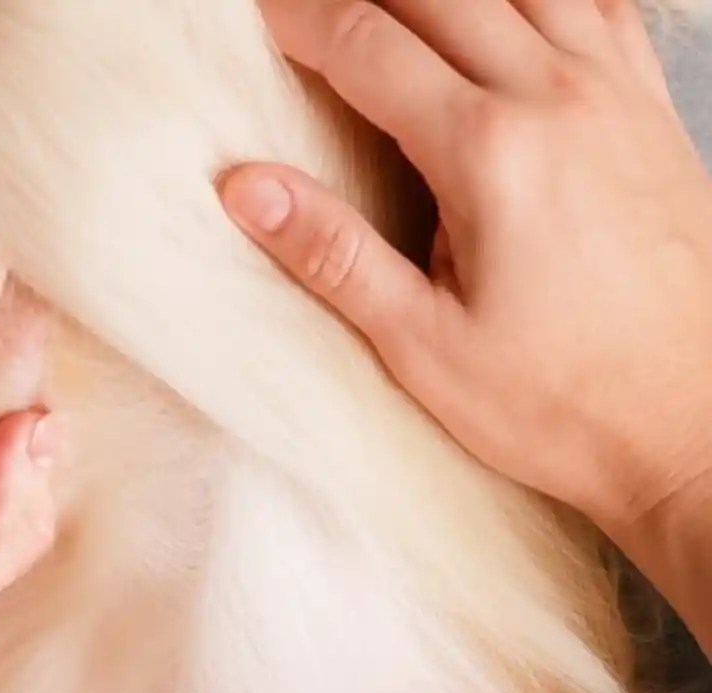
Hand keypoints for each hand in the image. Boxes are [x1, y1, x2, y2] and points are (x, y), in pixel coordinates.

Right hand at [222, 0, 711, 655]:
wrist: (697, 431)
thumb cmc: (563, 402)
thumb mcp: (424, 346)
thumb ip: (334, 256)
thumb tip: (247, 189)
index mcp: (488, 153)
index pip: (367, 46)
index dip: (302, 18)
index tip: (261, 14)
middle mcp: (558, 100)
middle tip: (310, 12)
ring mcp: (616, 97)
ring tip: (391, 12)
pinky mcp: (652, 113)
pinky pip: (599, 8)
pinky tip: (509, 14)